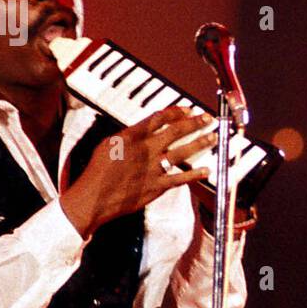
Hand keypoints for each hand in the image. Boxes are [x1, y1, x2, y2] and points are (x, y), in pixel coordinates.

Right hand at [60, 106, 216, 236]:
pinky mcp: (157, 186)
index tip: (188, 109)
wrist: (93, 198)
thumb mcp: (108, 145)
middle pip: (176, 131)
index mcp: (132, 137)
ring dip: (200, 143)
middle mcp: (146, 149)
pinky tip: (207, 169)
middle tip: (207, 118)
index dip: (176, 112)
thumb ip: (129, 136)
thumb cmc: (97, 172)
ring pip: (183, 152)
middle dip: (195, 123)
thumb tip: (144, 130)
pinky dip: (195, 174)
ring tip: (213, 137)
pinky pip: (181, 178)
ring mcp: (153, 168)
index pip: (159, 118)